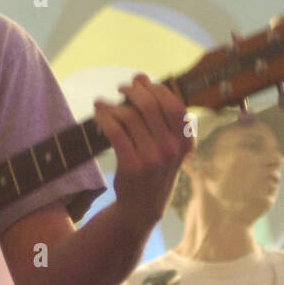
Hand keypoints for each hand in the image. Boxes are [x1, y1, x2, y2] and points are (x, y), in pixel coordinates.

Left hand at [94, 74, 191, 235]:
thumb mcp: (166, 145)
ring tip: (104, 104)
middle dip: (133, 92)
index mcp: (185, 141)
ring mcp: (153, 158)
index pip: (174, 105)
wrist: (142, 207)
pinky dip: (105, 118)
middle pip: (151, 106)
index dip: (157, 88)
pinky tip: (98, 113)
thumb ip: (158, 114)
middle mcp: (172, 149)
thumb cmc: (153, 170)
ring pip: (131, 117)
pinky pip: (116, 132)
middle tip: (122, 88)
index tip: (141, 82)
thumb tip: (142, 77)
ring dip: (114, 105)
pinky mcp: (132, 165)